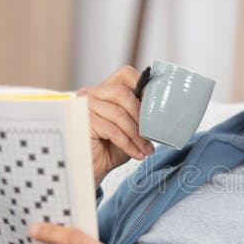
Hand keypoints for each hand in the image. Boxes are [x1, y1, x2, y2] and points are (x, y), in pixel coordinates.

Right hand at [77, 65, 154, 186]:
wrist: (91, 170)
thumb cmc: (110, 149)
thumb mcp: (129, 129)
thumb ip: (139, 115)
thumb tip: (161, 109)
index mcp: (104, 90)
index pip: (126, 74)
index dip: (143, 86)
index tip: (155, 107)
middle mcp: (91, 93)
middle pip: (122, 93)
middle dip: (141, 116)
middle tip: (151, 136)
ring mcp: (83, 106)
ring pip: (118, 114)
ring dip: (136, 135)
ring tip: (146, 149)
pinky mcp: (81, 122)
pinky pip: (112, 130)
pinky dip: (128, 144)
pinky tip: (136, 154)